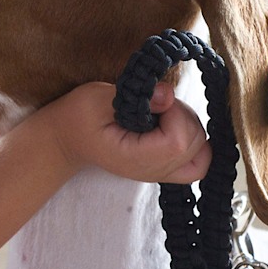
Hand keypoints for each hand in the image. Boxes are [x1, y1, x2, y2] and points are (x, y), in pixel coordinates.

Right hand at [46, 81, 210, 183]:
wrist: (65, 139)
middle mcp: (152, 171)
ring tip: (162, 113)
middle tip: (156, 103)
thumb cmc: (77, 117)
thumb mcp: (96, 98)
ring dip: (189, 125)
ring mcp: (160, 173)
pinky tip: (177, 126)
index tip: (155, 100)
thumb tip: (168, 94)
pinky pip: (198, 163)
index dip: (176, 114)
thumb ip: (134, 96)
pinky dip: (196, 143)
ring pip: (202, 153)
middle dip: (182, 115)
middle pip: (194, 145)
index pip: (178, 142)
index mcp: (134, 158)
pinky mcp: (164, 168)